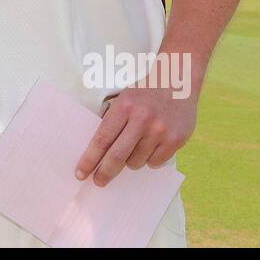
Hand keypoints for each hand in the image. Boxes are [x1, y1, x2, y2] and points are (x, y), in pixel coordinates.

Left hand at [74, 79, 197, 186]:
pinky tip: (151, 146)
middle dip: (104, 172)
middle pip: (117, 156)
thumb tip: (98, 153)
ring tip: (134, 146)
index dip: (89, 159)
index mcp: (124, 106)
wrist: (179, 78)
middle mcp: (142, 119)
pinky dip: (149, 159)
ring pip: (137, 161)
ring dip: (130, 161)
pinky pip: (156, 162)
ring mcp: (160, 130)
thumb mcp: (124, 98)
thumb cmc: (145, 91)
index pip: (102, 140)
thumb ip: (113, 121)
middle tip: (98, 181)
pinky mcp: (176, 139)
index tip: (80, 174)